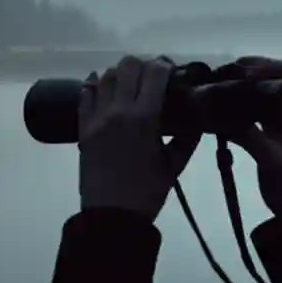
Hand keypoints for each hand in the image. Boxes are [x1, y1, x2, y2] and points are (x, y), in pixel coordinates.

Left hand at [78, 55, 202, 221]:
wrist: (111, 216)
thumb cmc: (147, 192)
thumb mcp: (174, 165)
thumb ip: (187, 137)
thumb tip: (198, 117)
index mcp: (144, 118)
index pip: (155, 72)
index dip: (165, 66)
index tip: (172, 72)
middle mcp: (118, 110)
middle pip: (128, 66)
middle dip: (143, 66)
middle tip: (151, 78)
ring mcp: (96, 117)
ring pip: (105, 76)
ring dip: (120, 75)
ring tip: (129, 85)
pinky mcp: (82, 127)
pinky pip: (85, 95)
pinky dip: (94, 85)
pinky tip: (103, 88)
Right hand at [223, 56, 281, 226]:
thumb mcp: (271, 158)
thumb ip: (247, 133)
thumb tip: (217, 112)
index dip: (261, 66)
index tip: (236, 70)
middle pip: (270, 80)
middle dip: (246, 75)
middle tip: (220, 76)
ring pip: (260, 96)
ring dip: (241, 91)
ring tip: (216, 89)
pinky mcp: (271, 136)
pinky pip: (253, 114)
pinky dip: (238, 109)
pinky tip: (219, 110)